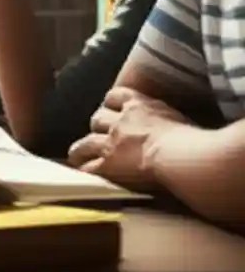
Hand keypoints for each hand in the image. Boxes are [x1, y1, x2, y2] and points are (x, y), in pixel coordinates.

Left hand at [67, 86, 189, 189]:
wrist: (182, 157)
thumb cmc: (194, 141)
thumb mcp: (177, 119)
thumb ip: (164, 120)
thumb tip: (170, 127)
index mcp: (140, 106)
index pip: (116, 95)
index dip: (112, 104)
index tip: (114, 110)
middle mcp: (120, 122)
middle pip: (97, 119)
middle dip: (97, 127)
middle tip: (100, 137)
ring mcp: (110, 143)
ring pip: (84, 143)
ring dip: (81, 150)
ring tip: (78, 157)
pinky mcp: (107, 165)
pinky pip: (88, 168)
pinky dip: (85, 171)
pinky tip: (84, 176)